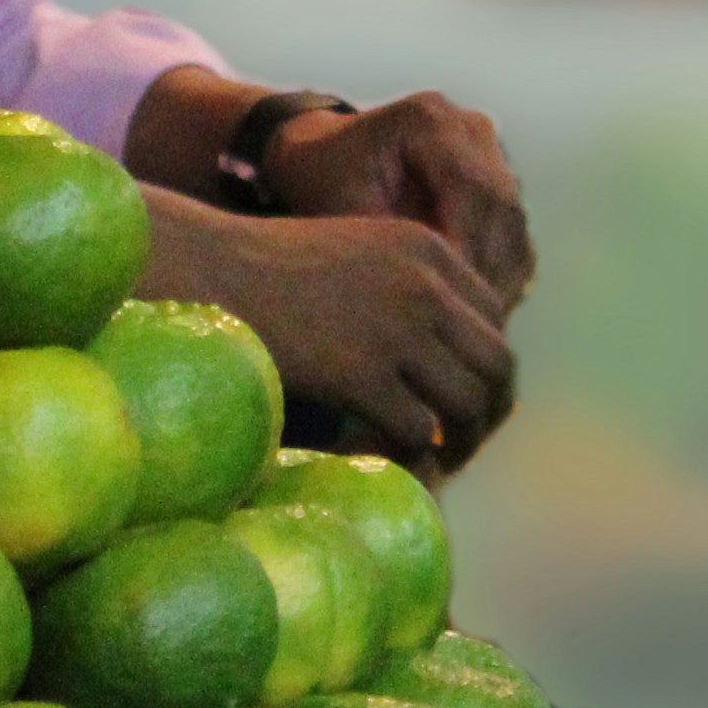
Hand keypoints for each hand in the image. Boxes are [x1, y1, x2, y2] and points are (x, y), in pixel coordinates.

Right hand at [144, 194, 513, 469]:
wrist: (210, 271)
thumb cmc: (270, 269)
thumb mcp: (359, 254)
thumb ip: (408, 287)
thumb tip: (446, 355)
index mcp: (430, 249)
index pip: (494, 317)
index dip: (485, 363)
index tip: (463, 393)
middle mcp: (426, 285)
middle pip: (496, 363)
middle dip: (488, 410)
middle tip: (461, 441)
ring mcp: (398, 329)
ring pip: (466, 403)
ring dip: (457, 441)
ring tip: (433, 458)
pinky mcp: (363, 374)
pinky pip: (416, 431)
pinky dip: (409, 453)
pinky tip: (382, 452)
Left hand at [256, 90, 535, 307]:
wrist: (322, 157)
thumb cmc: (323, 180)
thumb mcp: (342, 211)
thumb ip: (388, 246)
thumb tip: (431, 301)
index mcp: (431, 118)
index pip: (473, 189)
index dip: (468, 251)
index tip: (450, 306)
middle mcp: (470, 128)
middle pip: (505, 209)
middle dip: (488, 273)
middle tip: (470, 329)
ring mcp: (491, 153)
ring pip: (515, 227)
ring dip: (501, 281)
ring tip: (475, 332)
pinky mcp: (499, 183)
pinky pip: (514, 236)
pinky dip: (502, 277)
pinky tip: (479, 317)